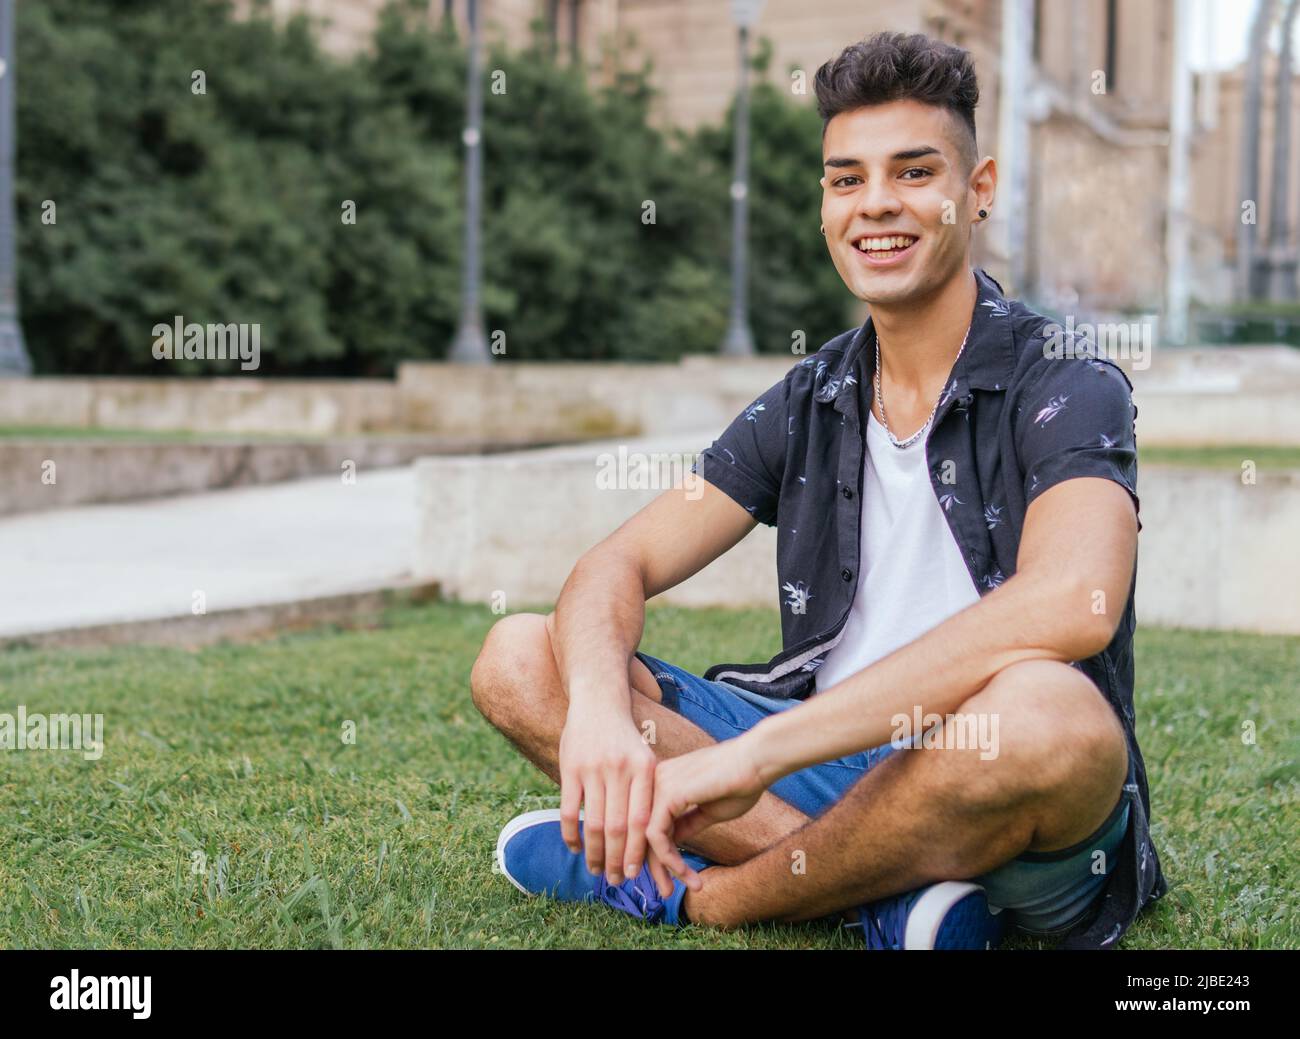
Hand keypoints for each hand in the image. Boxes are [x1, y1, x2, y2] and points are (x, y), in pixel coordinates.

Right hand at [558, 704, 657, 886]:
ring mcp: (592, 768)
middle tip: (615, 880)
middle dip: (615, 859)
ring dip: (593, 853)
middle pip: (616, 827)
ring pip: (592, 823)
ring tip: (595, 870)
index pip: (640, 820)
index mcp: (643, 769)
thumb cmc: (625, 740)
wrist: (598, 702)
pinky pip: (567, 810)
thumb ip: (646, 793)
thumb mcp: (645, 759)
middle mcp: (619, 769)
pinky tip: (575, 848)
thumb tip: (652, 838)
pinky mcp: (569, 768)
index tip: (634, 874)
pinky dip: (570, 834)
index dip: (636, 851)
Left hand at [645, 736, 766, 890]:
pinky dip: (667, 858)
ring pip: (644, 836)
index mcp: (662, 780)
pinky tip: (682, 872)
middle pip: (640, 831)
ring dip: (660, 868)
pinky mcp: (668, 793)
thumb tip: (669, 845)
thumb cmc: (739, 783)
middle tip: (664, 892)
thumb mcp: (706, 811)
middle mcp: (654, 780)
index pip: (646, 823)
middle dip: (651, 866)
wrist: (757, 763)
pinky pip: (657, 835)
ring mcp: (658, 784)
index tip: (666, 879)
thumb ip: (685, 825)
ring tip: (673, 890)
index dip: (652, 854)